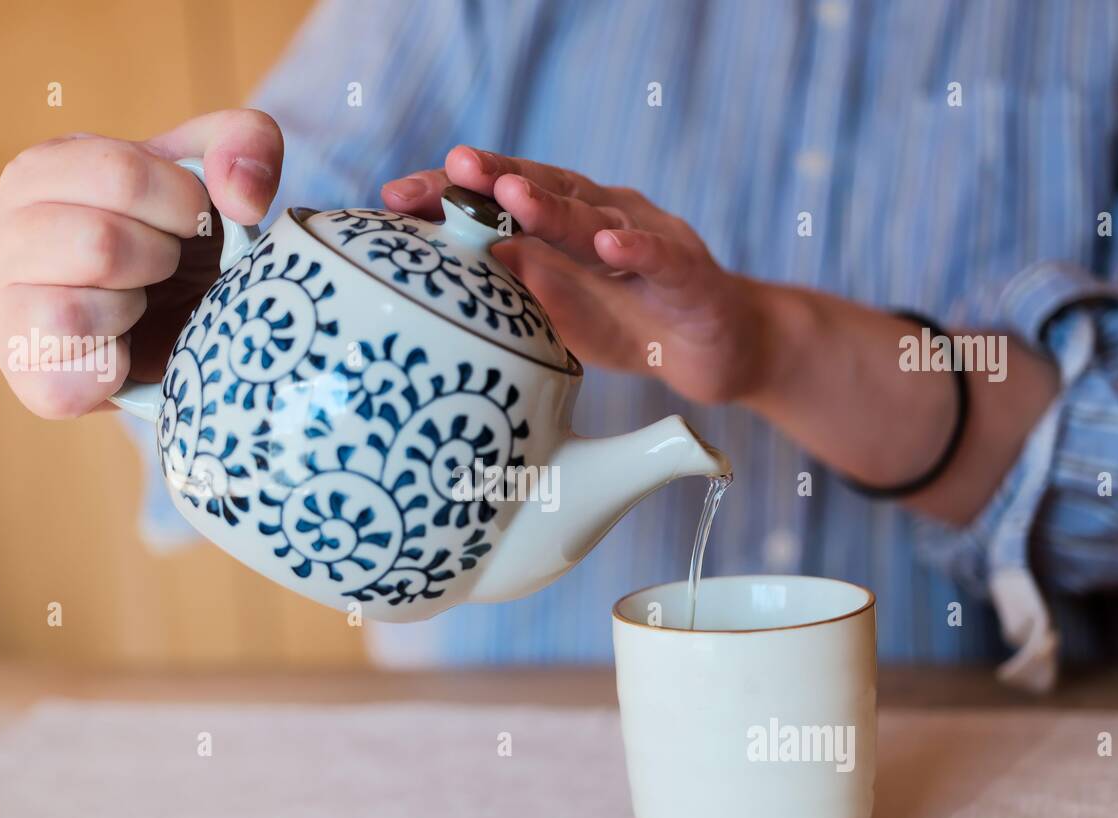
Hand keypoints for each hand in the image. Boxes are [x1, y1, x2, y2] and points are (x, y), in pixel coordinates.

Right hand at [0, 109, 282, 417]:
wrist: (189, 326)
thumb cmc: (192, 245)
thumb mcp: (222, 177)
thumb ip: (244, 143)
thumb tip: (240, 195)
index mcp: (38, 174)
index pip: (119, 173)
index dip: (183, 204)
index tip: (193, 222)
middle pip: (98, 245)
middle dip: (158, 260)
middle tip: (164, 268)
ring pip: (71, 314)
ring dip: (130, 313)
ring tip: (137, 307)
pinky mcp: (23, 379)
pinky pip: (65, 381)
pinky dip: (112, 372)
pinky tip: (123, 354)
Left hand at [381, 146, 770, 404]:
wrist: (722, 350)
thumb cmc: (634, 326)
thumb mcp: (563, 316)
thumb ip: (519, 292)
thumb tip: (464, 270)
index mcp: (566, 227)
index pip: (501, 201)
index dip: (452, 195)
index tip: (395, 198)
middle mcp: (603, 218)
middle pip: (543, 190)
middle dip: (494, 179)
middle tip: (452, 168)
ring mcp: (646, 240)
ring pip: (595, 217)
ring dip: (553, 205)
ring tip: (512, 195)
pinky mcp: (688, 275)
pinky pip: (660, 258)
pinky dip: (636, 247)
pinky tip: (608, 244)